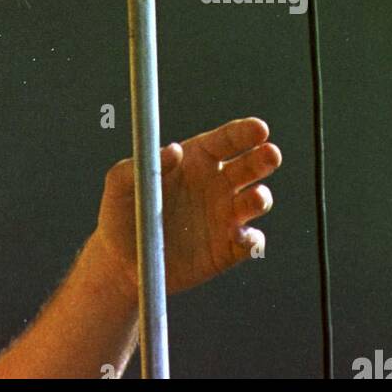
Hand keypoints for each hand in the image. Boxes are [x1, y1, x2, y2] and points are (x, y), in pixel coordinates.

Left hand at [92, 116, 281, 298]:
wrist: (122, 263)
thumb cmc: (120, 213)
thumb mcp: (120, 184)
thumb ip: (145, 163)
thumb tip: (175, 149)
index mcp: (195, 161)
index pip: (225, 141)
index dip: (244, 133)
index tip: (260, 128)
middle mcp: (216, 185)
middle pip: (249, 167)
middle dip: (263, 159)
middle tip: (271, 154)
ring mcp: (224, 217)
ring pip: (256, 201)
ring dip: (260, 198)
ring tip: (255, 197)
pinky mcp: (227, 250)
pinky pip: (251, 242)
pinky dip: (252, 240)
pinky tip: (240, 238)